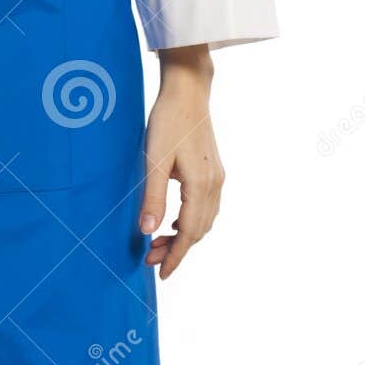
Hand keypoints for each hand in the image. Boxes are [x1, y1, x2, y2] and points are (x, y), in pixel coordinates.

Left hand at [138, 45, 223, 279]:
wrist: (188, 91)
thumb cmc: (169, 121)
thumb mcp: (154, 160)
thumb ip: (153, 197)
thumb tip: (148, 231)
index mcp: (202, 185)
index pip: (189, 233)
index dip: (176, 256)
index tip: (161, 273)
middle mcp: (215, 185)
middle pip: (199, 230)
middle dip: (176, 249)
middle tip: (149, 257)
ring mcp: (217, 177)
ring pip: (205, 220)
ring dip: (184, 235)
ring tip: (158, 241)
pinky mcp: (214, 169)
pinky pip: (206, 206)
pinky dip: (192, 220)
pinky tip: (174, 220)